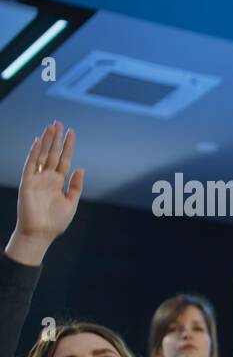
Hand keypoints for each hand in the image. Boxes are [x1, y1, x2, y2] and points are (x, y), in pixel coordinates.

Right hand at [11, 122, 83, 260]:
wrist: (41, 234)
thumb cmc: (56, 222)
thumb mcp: (71, 203)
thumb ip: (76, 186)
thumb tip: (81, 169)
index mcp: (59, 182)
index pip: (64, 159)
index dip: (68, 146)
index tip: (71, 132)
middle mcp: (48, 178)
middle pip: (53, 153)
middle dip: (56, 139)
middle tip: (59, 123)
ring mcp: (37, 179)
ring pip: (42, 155)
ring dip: (46, 141)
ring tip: (51, 127)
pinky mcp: (27, 183)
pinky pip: (31, 165)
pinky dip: (34, 153)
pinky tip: (39, 142)